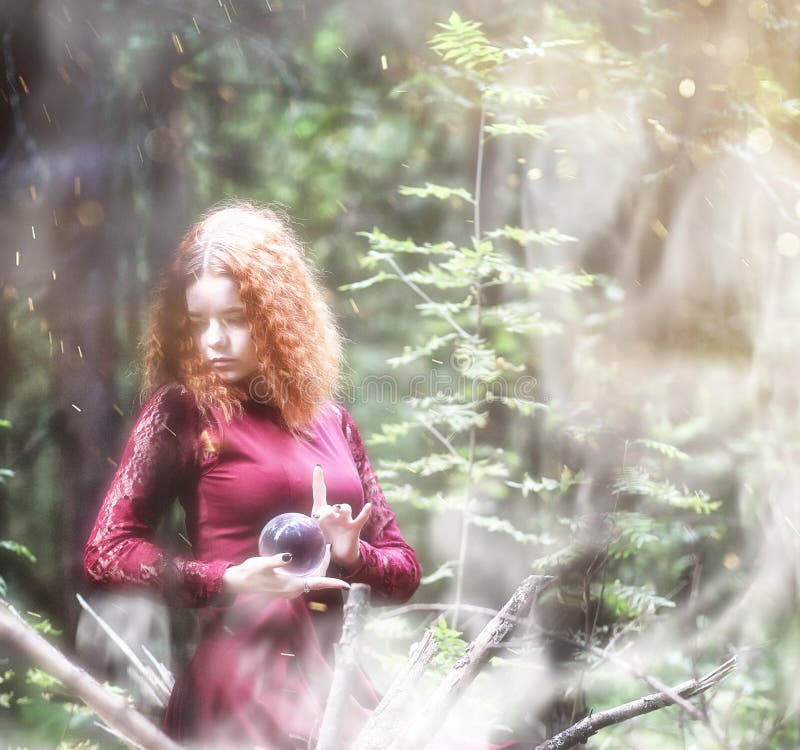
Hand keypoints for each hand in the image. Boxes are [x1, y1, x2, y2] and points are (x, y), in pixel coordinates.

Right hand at [221, 552, 349, 597]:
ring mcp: (291, 588)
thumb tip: (288, 556)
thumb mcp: (262, 565)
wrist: (239, 582)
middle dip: (325, 564)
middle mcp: (294, 589)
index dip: (332, 584)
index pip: (317, 584)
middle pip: (317, 578)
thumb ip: (276, 561)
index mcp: (292, 586)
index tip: (346, 585)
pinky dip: (311, 567)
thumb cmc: (250, 573)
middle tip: (329, 546)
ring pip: (312, 577)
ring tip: (323, 549)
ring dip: (319, 565)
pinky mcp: (287, 585)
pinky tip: (310, 556)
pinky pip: (305, 576)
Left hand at [311, 464, 370, 570]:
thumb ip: (306, 534)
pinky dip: (365, 513)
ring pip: (346, 508)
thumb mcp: (312, 537)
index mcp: (322, 513)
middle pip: (330, 505)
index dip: (318, 480)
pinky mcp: (354, 528)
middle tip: (320, 517)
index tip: (317, 467)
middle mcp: (334, 514)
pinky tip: (368, 506)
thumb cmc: (323, 542)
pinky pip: (361, 519)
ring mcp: (345, 520)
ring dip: (342, 509)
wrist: (338, 555)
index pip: (320, 493)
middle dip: (326, 511)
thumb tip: (295, 541)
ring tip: (338, 511)